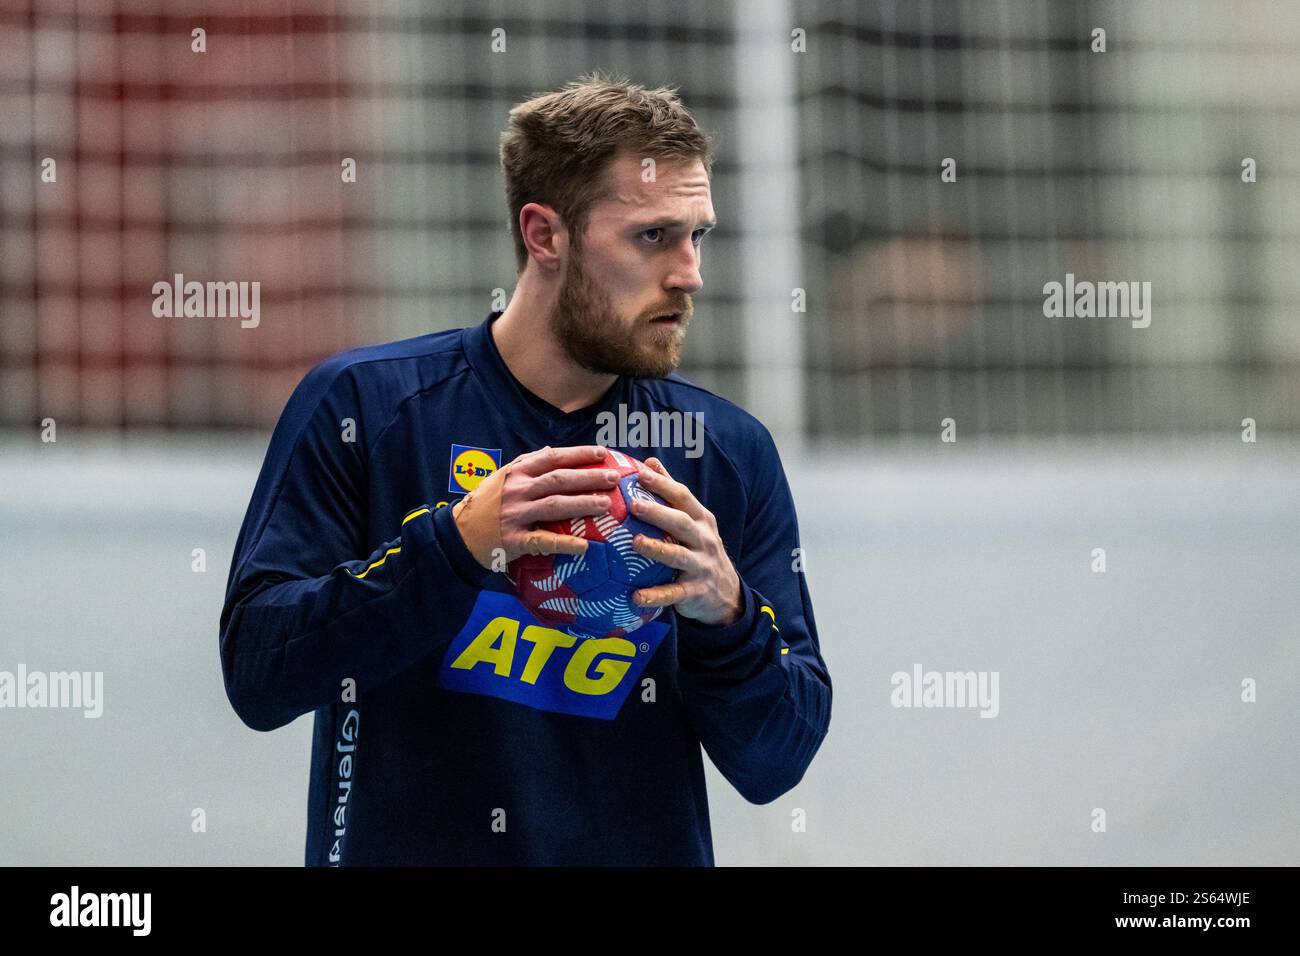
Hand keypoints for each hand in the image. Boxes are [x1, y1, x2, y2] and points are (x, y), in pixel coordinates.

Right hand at [453, 445, 617, 569]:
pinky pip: (544, 541)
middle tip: (614, 478)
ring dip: (583, 503)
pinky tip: (584, 546)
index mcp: (517, 472)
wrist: (458, 533)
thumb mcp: (502, 477)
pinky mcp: (514, 540)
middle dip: (589, 477)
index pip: (553, 457)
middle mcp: (517, 490)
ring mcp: (515, 514)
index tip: (603, 453)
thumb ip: (526, 465)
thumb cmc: (486, 504)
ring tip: (606, 504)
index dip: (579, 454)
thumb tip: (552, 451)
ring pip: (555, 505)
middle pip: (559, 479)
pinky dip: (565, 543)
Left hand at [628, 457, 742, 625]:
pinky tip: (635, 597)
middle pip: (681, 523)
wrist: (727, 595)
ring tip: (635, 543)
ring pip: (678, 556)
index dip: (663, 484)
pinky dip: (655, 595)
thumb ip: (672, 494)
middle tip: (634, 504)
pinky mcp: (695, 592)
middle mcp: (704, 540)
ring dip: (656, 549)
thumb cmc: (700, 550)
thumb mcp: (693, 521)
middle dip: (658, 513)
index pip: (683, 497)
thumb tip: (649, 463)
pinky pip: (673, 593)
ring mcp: (701, 566)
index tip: (640, 473)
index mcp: (701, 520)